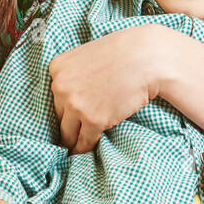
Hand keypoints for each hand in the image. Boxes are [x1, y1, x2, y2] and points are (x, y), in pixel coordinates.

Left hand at [49, 24, 167, 152]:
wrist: (147, 58)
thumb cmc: (124, 52)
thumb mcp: (88, 54)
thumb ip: (75, 73)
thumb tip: (72, 95)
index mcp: (57, 68)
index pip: (56, 95)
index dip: (65, 106)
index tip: (69, 117)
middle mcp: (61, 87)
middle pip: (59, 115)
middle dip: (68, 124)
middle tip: (72, 135)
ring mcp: (76, 104)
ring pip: (68, 133)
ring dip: (74, 141)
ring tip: (76, 149)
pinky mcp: (93, 120)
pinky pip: (84, 142)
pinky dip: (86, 148)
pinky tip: (88, 150)